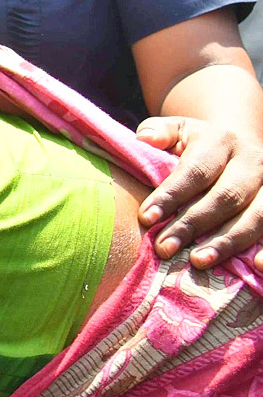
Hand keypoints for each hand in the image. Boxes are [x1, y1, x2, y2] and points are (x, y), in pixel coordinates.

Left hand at [136, 116, 262, 269]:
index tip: (147, 218)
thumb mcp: (177, 130)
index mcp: (222, 140)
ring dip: (226, 242)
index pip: (195, 171)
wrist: (238, 146)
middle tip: (164, 247)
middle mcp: (252, 161)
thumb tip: (145, 139)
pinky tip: (256, 265)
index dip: (171, 196)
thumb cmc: (197, 144)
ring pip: (255, 216)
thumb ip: (159, 132)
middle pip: (224, 197)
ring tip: (197, 261)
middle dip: (192, 224)